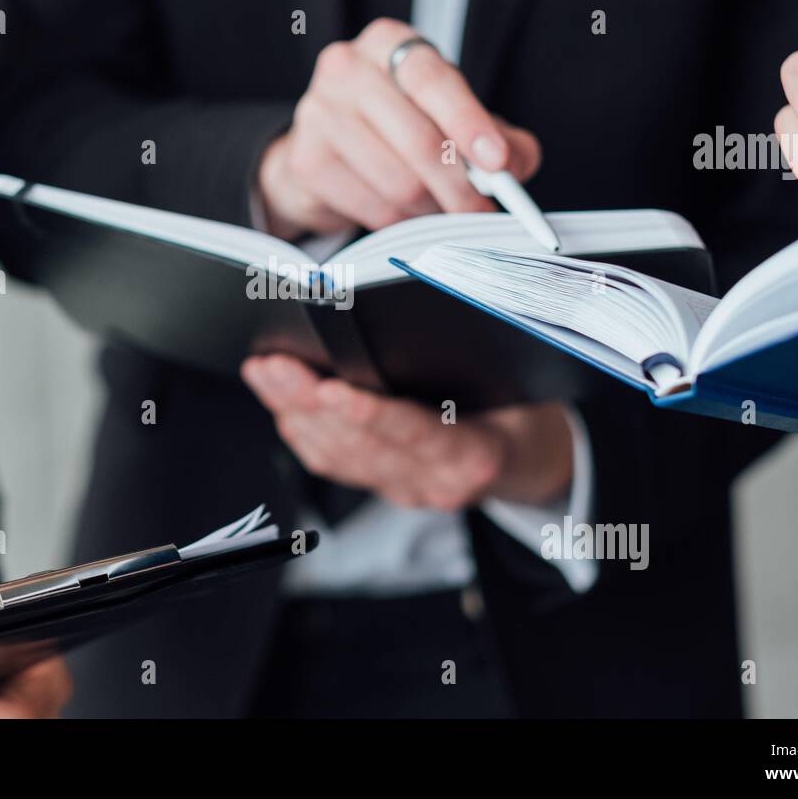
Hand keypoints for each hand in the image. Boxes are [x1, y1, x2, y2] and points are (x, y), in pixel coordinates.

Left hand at [241, 354, 572, 509]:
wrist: (532, 460)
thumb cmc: (526, 409)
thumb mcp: (521, 382)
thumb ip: (476, 357)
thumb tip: (423, 309)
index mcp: (476, 457)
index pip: (416, 434)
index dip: (370, 416)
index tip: (331, 390)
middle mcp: (434, 483)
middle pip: (361, 445)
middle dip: (310, 403)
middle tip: (274, 366)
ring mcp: (406, 489)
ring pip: (338, 456)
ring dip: (294, 413)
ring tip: (265, 373)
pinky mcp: (385, 486)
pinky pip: (336, 464)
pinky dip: (302, 431)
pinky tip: (280, 402)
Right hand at [258, 17, 540, 238]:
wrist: (326, 152)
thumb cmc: (399, 127)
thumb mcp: (454, 119)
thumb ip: (499, 135)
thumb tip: (516, 164)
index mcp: (390, 43)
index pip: (432, 79)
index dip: (468, 122)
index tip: (497, 161)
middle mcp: (347, 67)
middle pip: (418, 139)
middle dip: (460, 186)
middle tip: (480, 211)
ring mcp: (319, 112)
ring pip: (398, 182)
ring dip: (430, 208)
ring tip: (436, 208)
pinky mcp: (306, 160)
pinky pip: (373, 207)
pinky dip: (400, 222)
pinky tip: (402, 213)